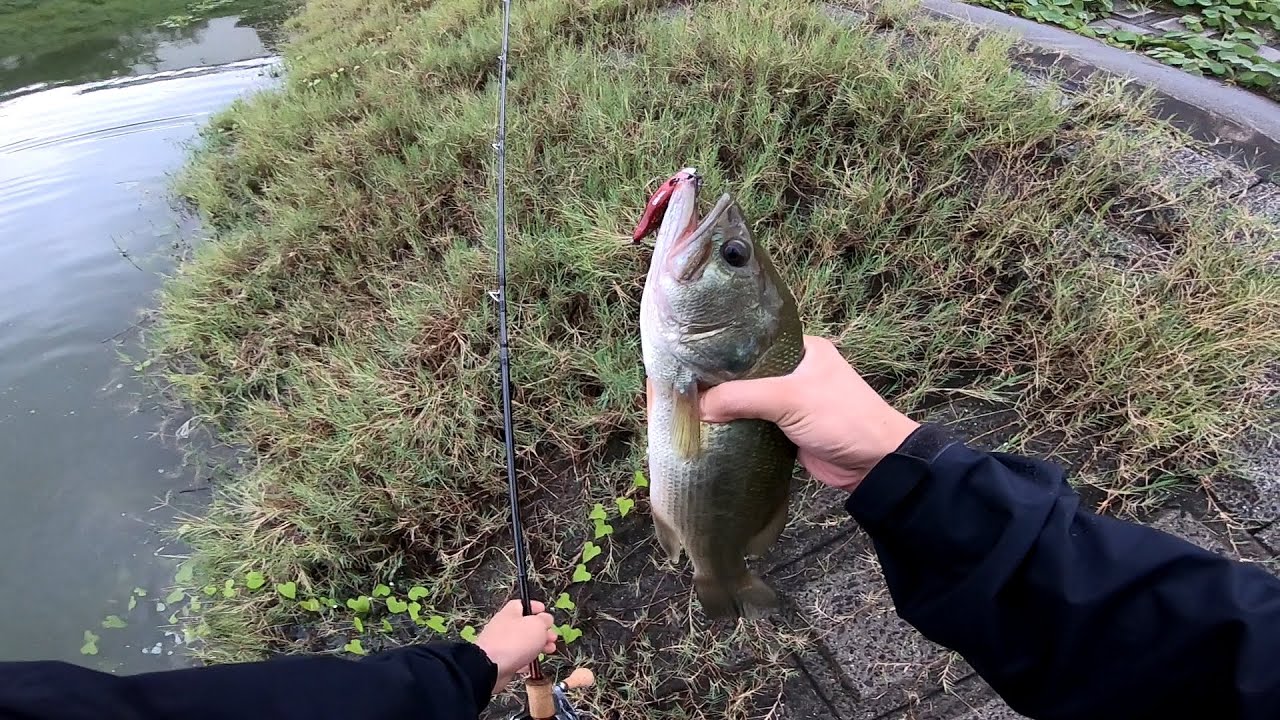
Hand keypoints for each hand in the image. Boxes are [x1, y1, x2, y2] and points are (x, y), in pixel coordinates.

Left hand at [474, 600, 557, 695]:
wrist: (491, 668)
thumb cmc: (514, 642)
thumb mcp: (537, 625)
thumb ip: (544, 620)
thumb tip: (547, 619)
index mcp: (510, 613)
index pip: (523, 604)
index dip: (535, 607)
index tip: (544, 611)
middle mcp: (503, 627)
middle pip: (525, 625)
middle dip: (542, 631)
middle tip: (552, 636)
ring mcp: (500, 644)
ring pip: (522, 643)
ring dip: (538, 646)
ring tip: (549, 650)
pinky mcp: (500, 661)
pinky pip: (516, 658)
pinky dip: (527, 661)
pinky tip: (533, 664)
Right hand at [699, 335, 918, 491]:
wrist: (874, 465)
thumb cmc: (841, 418)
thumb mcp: (789, 398)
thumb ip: (741, 397)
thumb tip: (696, 406)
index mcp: (799, 349)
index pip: (751, 342)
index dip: (721, 352)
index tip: (687, 360)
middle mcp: (793, 370)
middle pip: (745, 373)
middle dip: (718, 383)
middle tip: (680, 388)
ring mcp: (790, 401)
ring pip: (748, 401)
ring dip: (726, 409)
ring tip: (687, 409)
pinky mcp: (786, 429)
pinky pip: (753, 424)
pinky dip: (736, 428)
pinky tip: (710, 430)